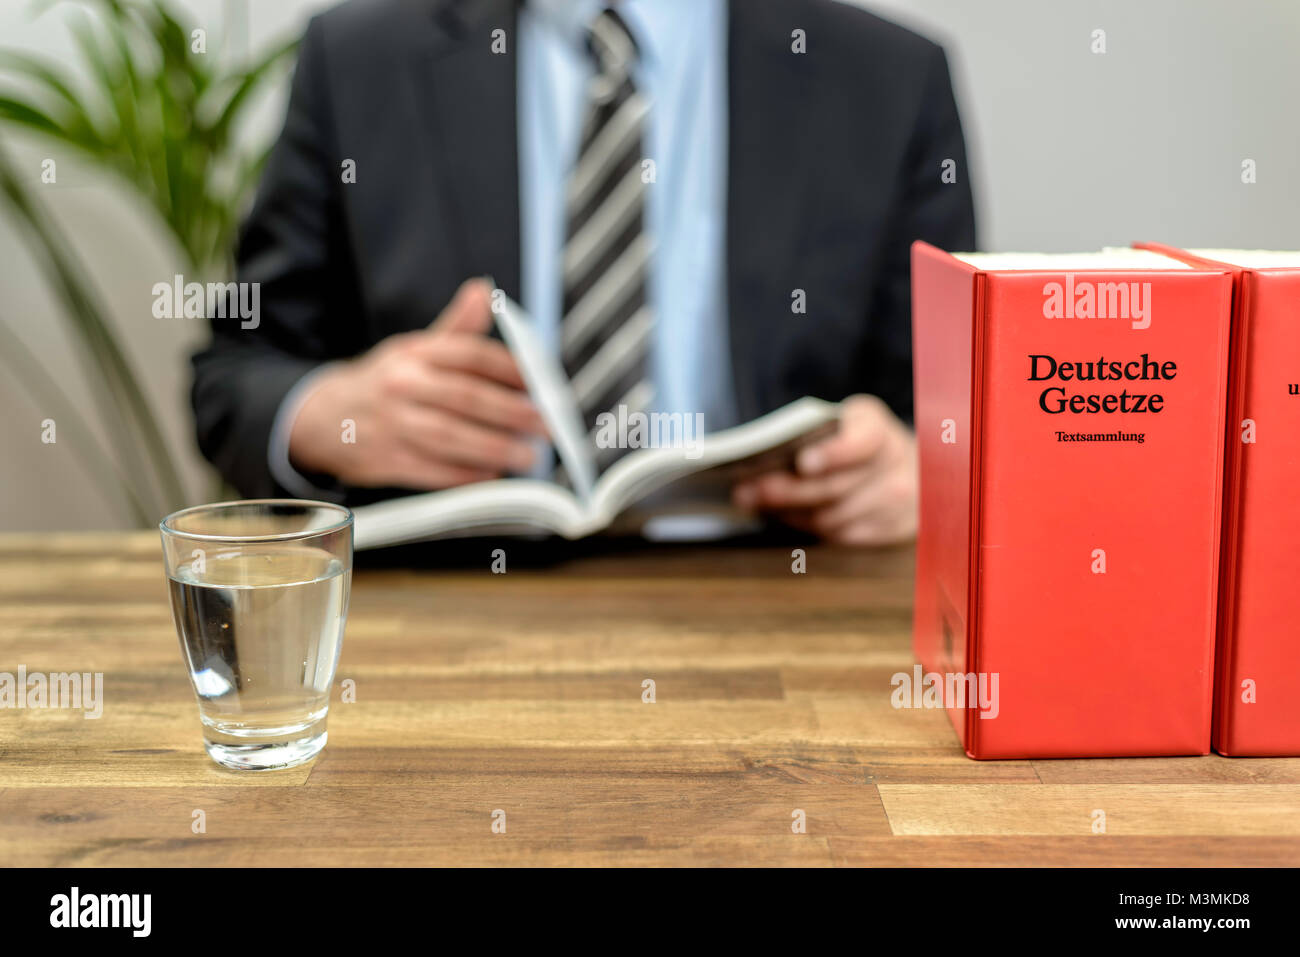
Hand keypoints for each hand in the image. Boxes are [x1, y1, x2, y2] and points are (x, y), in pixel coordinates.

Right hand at [288, 278, 546, 488]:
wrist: (322, 418)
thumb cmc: (387, 382)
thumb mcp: (414, 348)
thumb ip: (456, 327)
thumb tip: (483, 291)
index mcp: (414, 354)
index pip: (469, 355)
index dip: (509, 369)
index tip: (540, 384)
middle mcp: (402, 386)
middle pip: (465, 398)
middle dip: (512, 413)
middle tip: (546, 425)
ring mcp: (392, 425)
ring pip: (450, 437)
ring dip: (495, 448)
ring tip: (528, 455)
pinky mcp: (386, 461)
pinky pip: (433, 472)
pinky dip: (467, 475)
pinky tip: (494, 473)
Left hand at [730, 394, 917, 545]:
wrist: (915, 469)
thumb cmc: (860, 443)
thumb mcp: (842, 425)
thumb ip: (811, 437)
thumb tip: (760, 464)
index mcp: (877, 428)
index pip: (860, 442)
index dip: (832, 454)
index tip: (803, 463)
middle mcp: (895, 463)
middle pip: (834, 486)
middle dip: (787, 491)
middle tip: (747, 492)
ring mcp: (897, 499)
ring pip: (831, 516)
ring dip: (791, 512)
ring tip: (759, 503)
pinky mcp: (892, 529)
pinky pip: (840, 534)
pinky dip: (810, 526)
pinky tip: (790, 515)